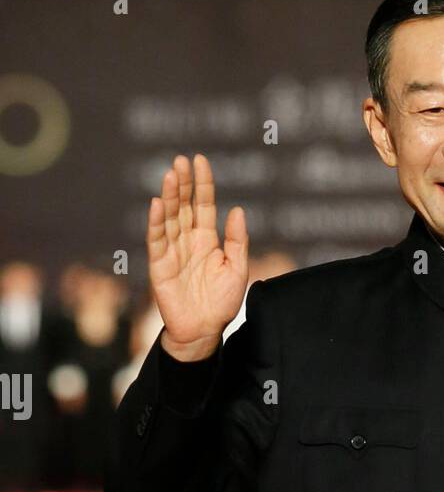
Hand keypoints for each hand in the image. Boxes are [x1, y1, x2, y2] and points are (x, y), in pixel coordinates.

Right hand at [147, 153, 248, 357]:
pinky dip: (156, 222)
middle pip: (184, 206)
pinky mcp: (159, 266)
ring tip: (171, 175)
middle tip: (182, 160)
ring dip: (170, 197)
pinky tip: (159, 204)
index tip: (200, 161)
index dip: (202, 184)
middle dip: (183, 184)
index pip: (203, 205)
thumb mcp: (237, 269)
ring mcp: (172, 252)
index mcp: (207, 240)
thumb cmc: (221, 303)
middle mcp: (187, 242)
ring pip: (170, 218)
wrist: (204, 331)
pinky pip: (157, 240)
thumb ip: (237, 241)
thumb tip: (237, 210)